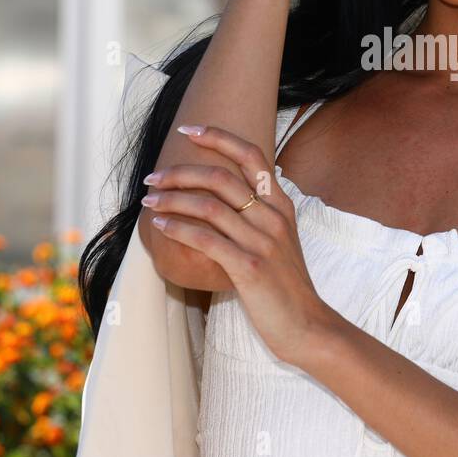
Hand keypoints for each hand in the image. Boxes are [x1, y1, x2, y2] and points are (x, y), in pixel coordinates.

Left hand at [141, 124, 340, 368]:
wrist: (308, 326)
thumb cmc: (287, 287)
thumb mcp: (280, 242)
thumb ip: (258, 217)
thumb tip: (222, 199)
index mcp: (282, 206)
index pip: (251, 156)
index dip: (219, 137)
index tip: (189, 130)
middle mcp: (274, 217)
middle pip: (221, 177)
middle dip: (180, 172)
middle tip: (153, 178)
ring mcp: (263, 242)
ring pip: (209, 206)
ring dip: (172, 198)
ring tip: (149, 200)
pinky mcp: (249, 267)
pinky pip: (206, 239)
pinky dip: (178, 228)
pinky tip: (161, 226)